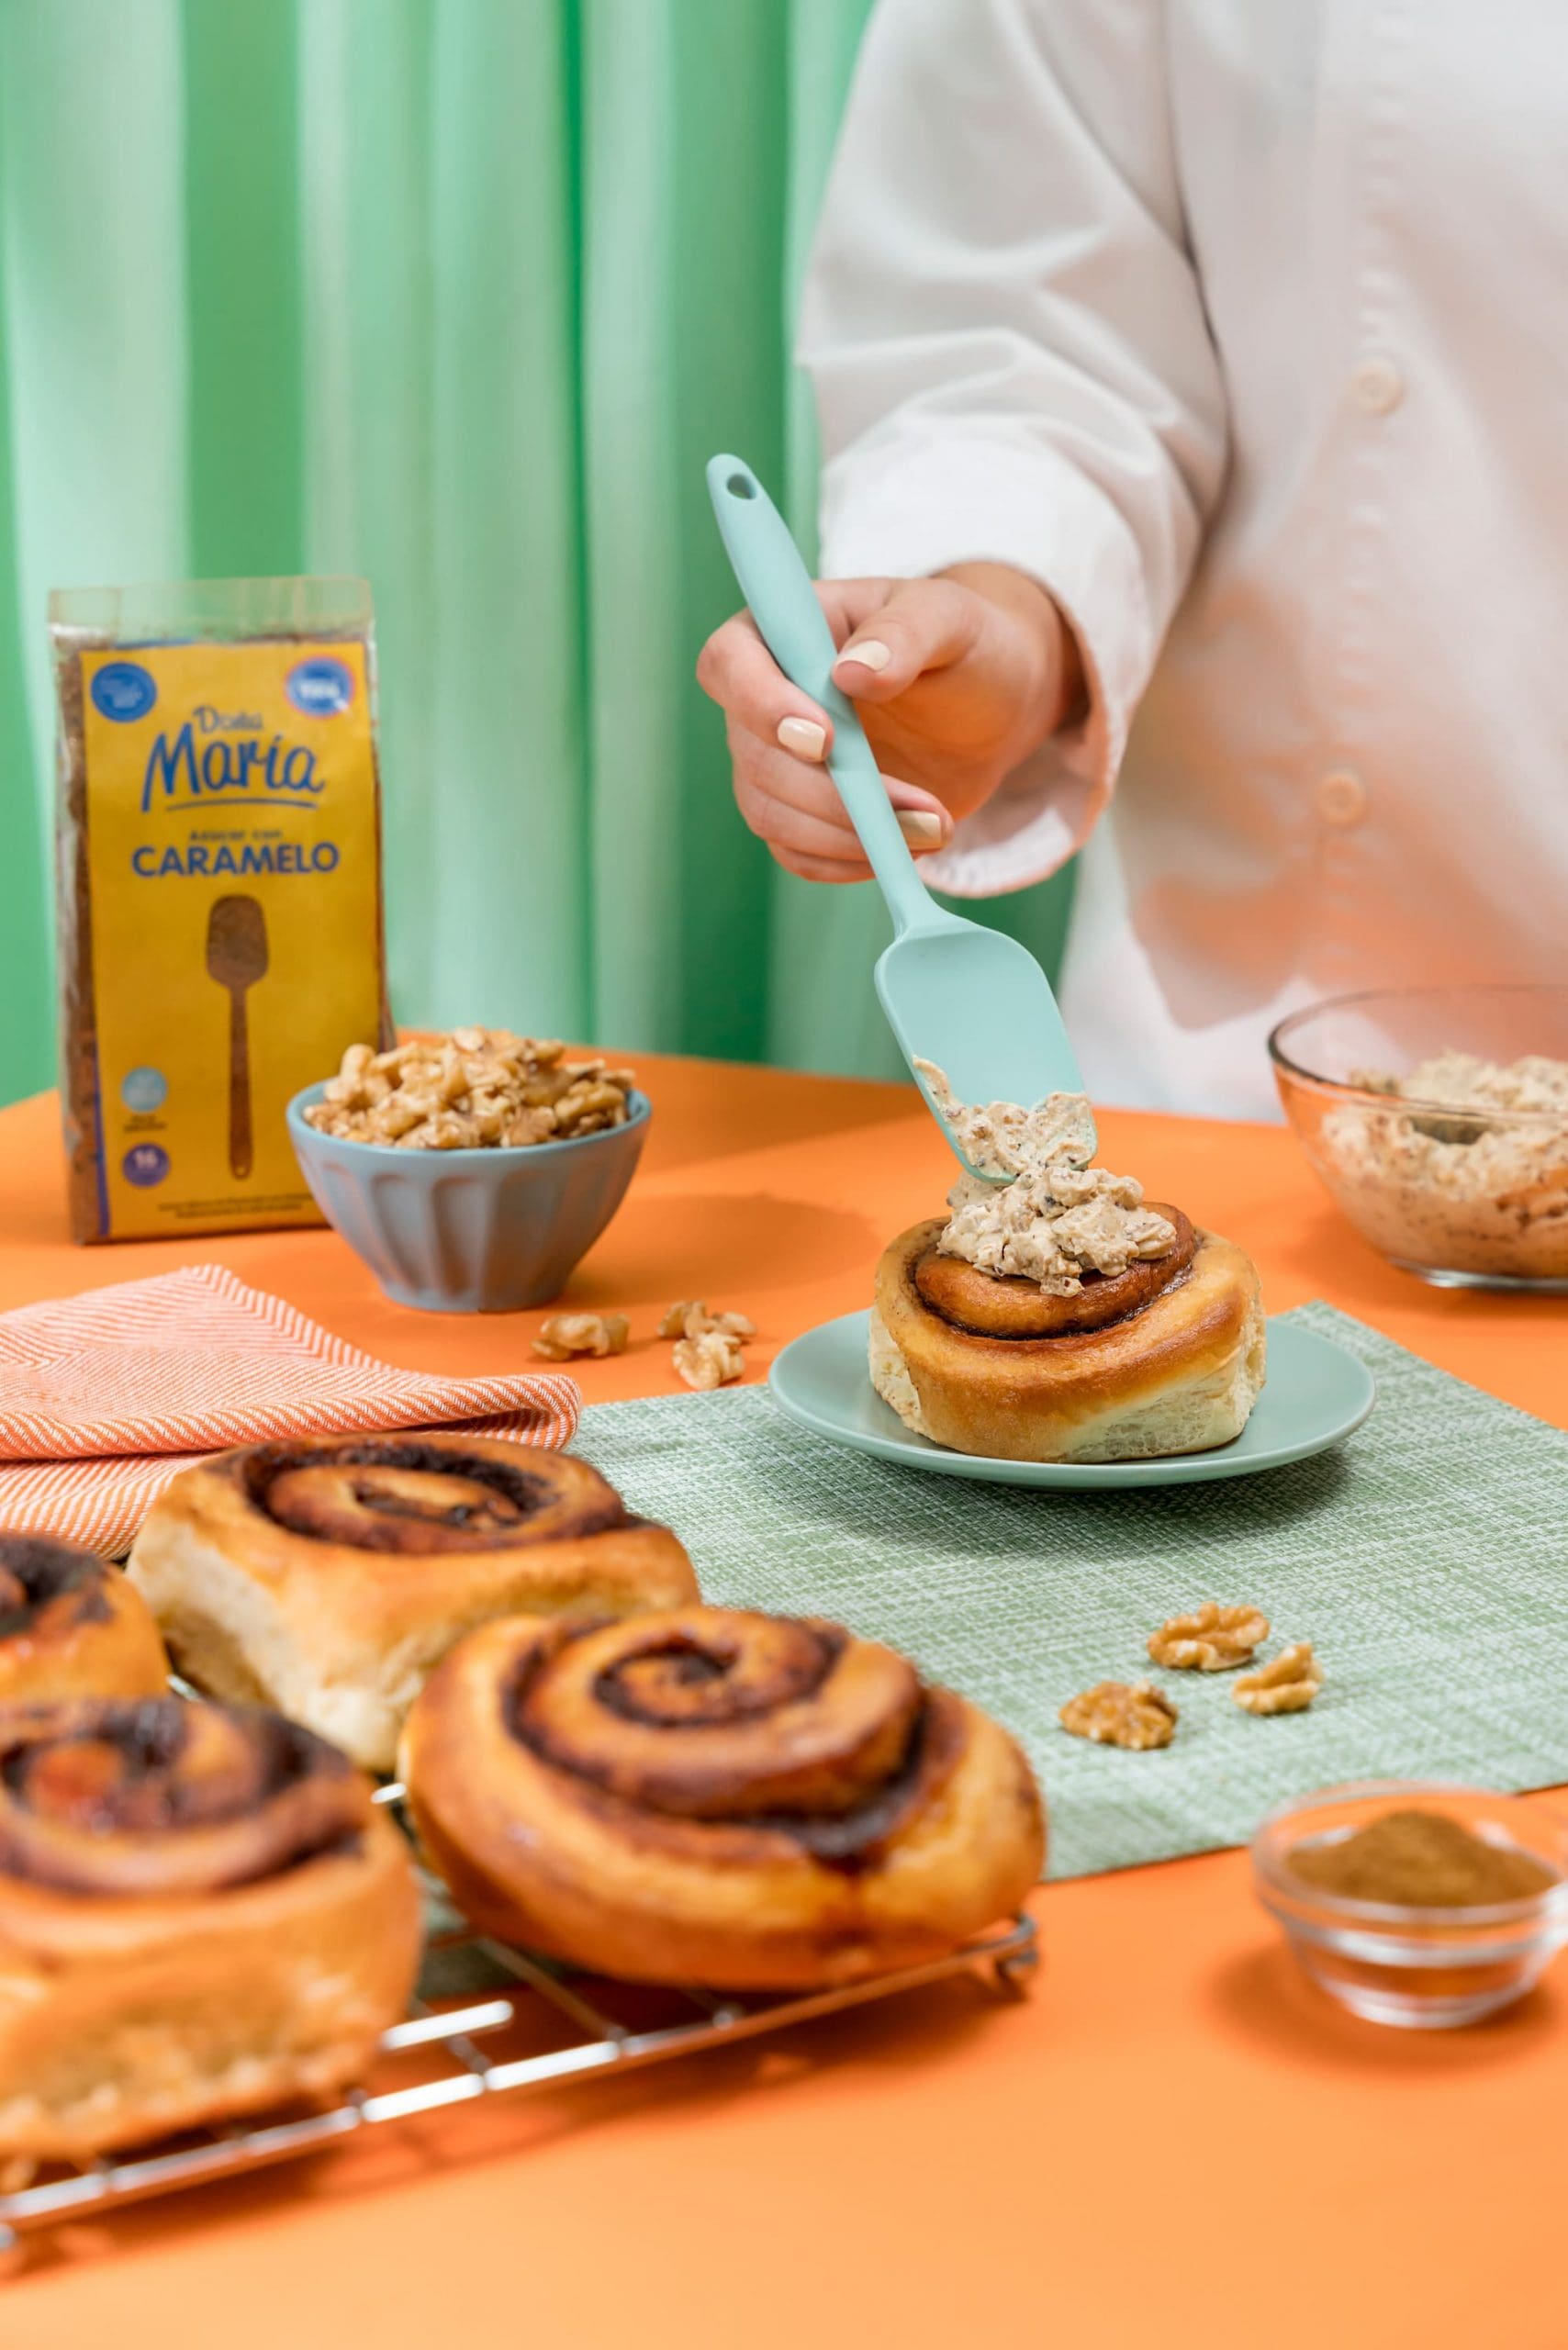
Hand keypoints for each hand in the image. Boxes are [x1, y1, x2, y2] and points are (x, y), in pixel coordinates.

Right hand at [696, 563, 1081, 882]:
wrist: (991, 708)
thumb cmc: (965, 646)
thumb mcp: (951, 619)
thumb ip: (904, 633)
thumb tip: (851, 673)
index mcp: (785, 631)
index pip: (729, 661)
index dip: (760, 705)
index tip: (825, 741)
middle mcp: (764, 698)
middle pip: (754, 757)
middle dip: (834, 795)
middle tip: (925, 811)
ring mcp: (777, 762)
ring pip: (771, 814)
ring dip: (848, 836)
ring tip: (935, 830)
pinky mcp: (801, 814)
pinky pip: (797, 853)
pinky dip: (848, 861)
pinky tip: (906, 849)